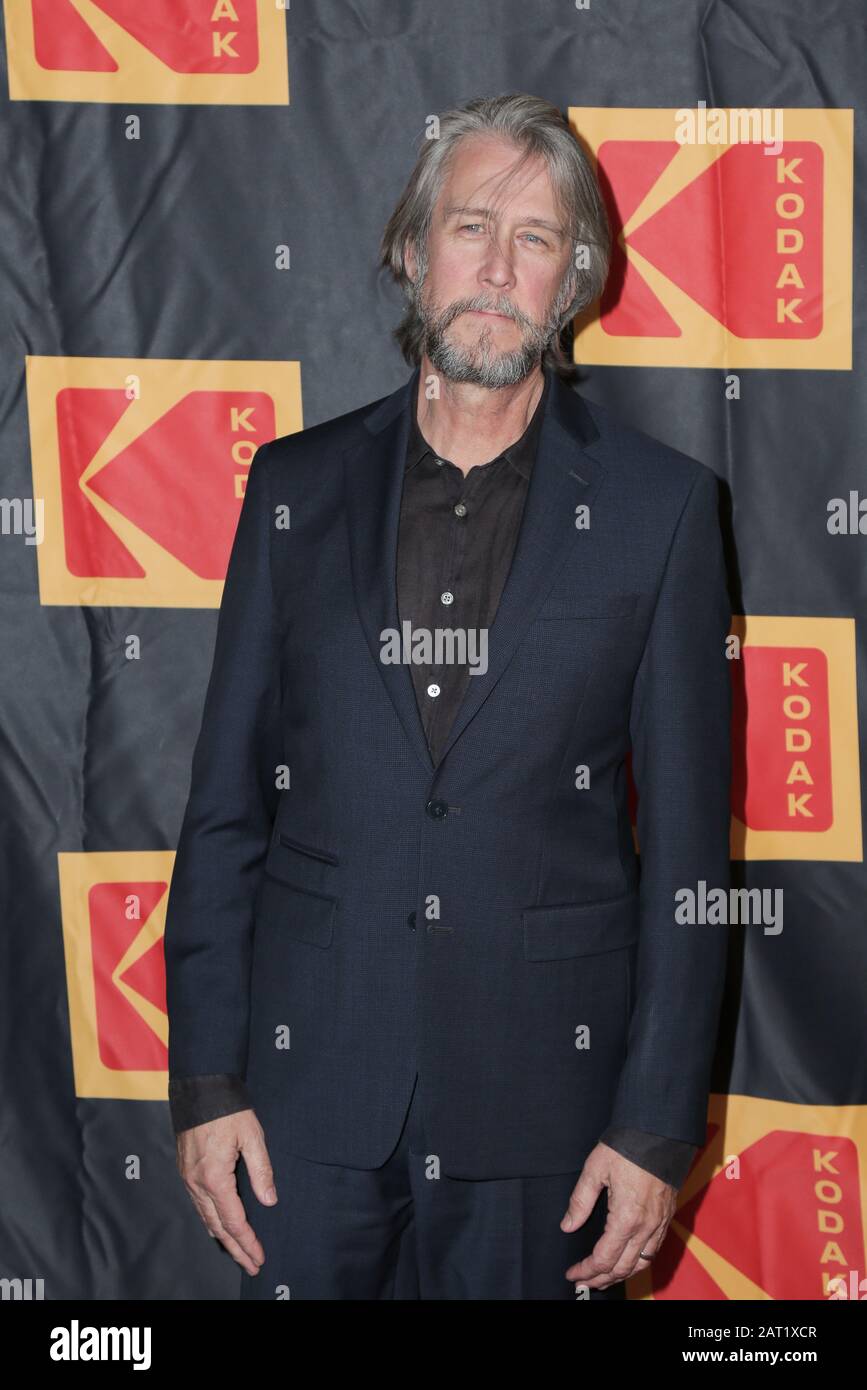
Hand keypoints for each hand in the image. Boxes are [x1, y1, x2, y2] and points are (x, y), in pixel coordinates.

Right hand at [175, 1108, 276, 1275]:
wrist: (200, 1088)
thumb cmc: (228, 1109)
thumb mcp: (252, 1137)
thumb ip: (261, 1171)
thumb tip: (269, 1201)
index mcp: (215, 1177)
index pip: (233, 1221)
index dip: (247, 1242)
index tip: (259, 1257)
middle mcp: (197, 1183)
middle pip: (217, 1227)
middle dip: (235, 1249)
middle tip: (251, 1265)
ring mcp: (188, 1178)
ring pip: (205, 1217)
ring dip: (222, 1238)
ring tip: (238, 1252)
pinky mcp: (186, 1170)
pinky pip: (198, 1205)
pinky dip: (211, 1220)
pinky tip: (218, 1225)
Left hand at [561, 1141, 676, 1289]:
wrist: (660, 1132)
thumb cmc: (626, 1147)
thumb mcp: (595, 1170)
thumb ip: (580, 1201)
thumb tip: (567, 1225)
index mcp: (626, 1218)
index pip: (604, 1259)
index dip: (586, 1271)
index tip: (572, 1273)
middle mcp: (646, 1227)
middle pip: (622, 1267)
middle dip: (601, 1279)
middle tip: (584, 1282)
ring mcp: (659, 1223)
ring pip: (641, 1264)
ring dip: (621, 1275)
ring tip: (604, 1278)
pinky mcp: (667, 1216)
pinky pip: (653, 1250)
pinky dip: (639, 1262)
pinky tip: (628, 1261)